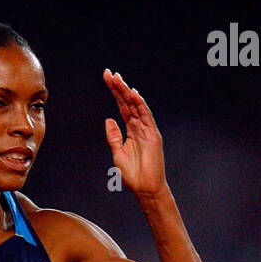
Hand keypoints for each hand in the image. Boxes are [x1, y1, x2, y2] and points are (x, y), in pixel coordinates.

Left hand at [103, 69, 166, 199]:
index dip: (115, 93)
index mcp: (130, 130)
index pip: (122, 107)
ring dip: (128, 93)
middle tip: (109, 73)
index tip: (107, 78)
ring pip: (137, 107)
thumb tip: (109, 119)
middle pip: (128, 103)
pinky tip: (134, 95)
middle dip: (119, 88)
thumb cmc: (132, 175)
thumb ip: (114, 136)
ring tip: (118, 80)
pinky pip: (146, 117)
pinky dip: (141, 106)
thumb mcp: (118, 153)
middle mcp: (139, 127)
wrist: (145, 188)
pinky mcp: (153, 135)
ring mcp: (147, 130)